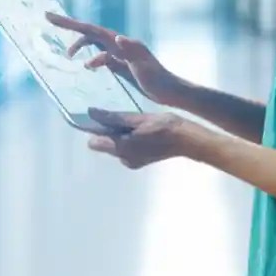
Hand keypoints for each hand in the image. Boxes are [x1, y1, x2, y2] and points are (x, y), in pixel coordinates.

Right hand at [45, 13, 185, 106]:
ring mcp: (122, 53)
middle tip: (50, 21)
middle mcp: (120, 44)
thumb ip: (131, 51)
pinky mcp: (123, 63)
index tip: (52, 16)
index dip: (71, 24)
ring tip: (69, 56)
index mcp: (122, 43)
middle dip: (71, 27)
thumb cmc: (158, 80)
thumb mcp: (143, 66)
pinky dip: (93, 58)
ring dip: (81, 45)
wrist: (170, 91)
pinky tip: (88, 67)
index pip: (92, 30)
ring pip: (96, 43)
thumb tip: (116, 37)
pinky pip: (103, 56)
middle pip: (91, 32)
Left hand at [85, 109, 203, 169]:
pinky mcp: (141, 162)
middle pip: (105, 145)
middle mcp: (123, 158)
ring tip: (134, 122)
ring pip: (116, 147)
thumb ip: (113, 118)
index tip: (104, 118)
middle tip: (123, 117)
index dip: (95, 130)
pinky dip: (130, 141)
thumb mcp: (137, 118)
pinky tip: (142, 130)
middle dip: (109, 132)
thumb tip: (90, 112)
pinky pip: (127, 150)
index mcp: (120, 148)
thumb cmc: (162, 126)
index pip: (94, 142)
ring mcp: (132, 162)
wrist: (185, 140)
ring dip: (120, 136)